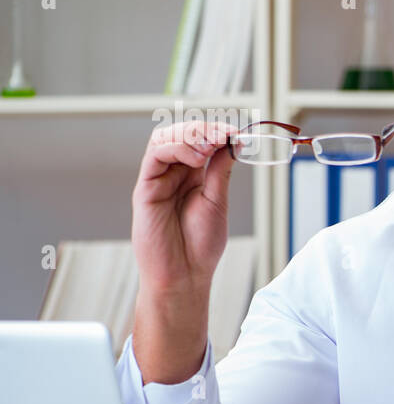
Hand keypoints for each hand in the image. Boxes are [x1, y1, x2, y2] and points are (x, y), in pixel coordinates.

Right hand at [131, 120, 238, 296]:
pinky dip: (176, 148)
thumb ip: (220, 171)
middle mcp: (174, 173)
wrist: (184, 274)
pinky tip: (197, 157)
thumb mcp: (218, 201)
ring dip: (190, 135)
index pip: (200, 141)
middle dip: (204, 129)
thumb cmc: (200, 244)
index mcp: (194, 176)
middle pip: (181, 134)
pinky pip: (155, 156)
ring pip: (165, 138)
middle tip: (225, 133)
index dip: (217, 132)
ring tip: (212, 144)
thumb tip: (231, 142)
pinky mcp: (146, 188)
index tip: (237, 132)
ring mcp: (158, 179)